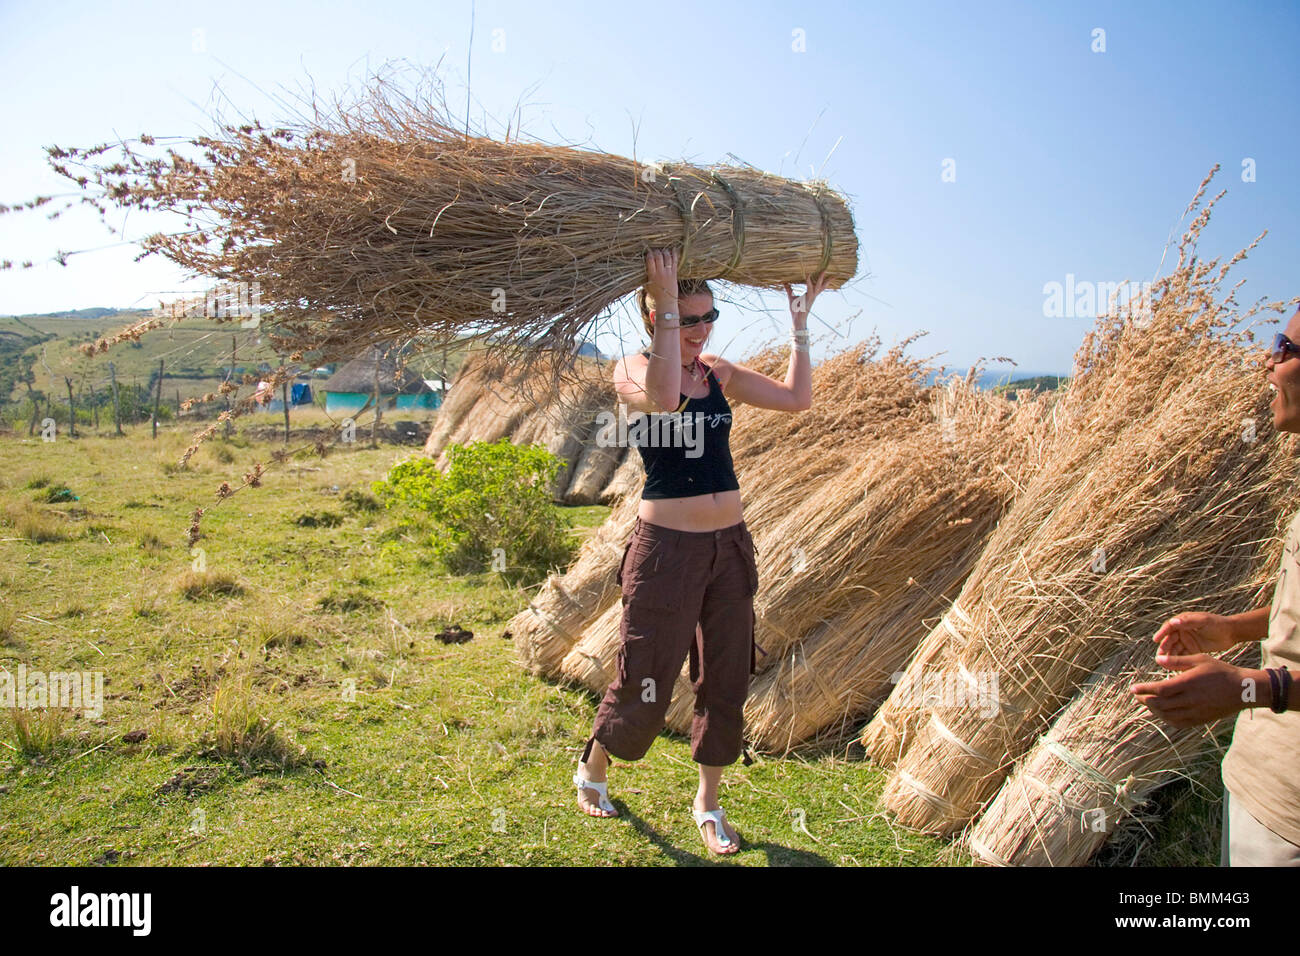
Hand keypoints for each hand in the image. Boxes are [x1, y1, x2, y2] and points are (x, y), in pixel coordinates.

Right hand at [645, 248, 679, 305]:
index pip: (650, 260)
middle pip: (658, 257)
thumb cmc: (655, 293)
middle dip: (657, 251)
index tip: (649, 252)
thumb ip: (645, 275)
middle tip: (655, 251)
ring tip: (663, 251)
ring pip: (667, 257)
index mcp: (652, 275)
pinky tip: (674, 249)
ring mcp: (668, 273)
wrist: (666, 300)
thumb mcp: (646, 284)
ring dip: (665, 252)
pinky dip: (674, 254)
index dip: (649, 254)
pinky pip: (675, 261)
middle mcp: (660, 272)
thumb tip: (642, 266)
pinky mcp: (674, 273)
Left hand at [784, 272, 830, 326]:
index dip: (820, 279)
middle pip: (822, 285)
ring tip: (823, 271)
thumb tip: (785, 283)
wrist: (797, 319)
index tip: (822, 272)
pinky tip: (808, 275)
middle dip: (825, 278)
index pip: (817, 286)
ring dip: (821, 278)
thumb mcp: (791, 297)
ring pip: (819, 285)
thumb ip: (789, 289)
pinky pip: (810, 288)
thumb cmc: (795, 310)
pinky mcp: (809, 298)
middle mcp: (813, 295)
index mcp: (810, 294)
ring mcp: (812, 297)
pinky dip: (809, 282)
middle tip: (827, 269)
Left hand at [1130, 654, 1248, 727]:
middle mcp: (1191, 699)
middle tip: (1137, 695)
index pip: (1159, 689)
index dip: (1144, 690)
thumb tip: (1157, 659)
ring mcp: (1196, 711)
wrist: (1243, 689)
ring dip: (1153, 710)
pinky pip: (1178, 723)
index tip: (1133, 688)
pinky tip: (1161, 713)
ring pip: (1167, 715)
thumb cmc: (1221, 671)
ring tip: (1146, 702)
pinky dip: (1166, 718)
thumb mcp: (1200, 660)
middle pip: (1160, 704)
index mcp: (1189, 683)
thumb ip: (1177, 661)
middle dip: (1145, 700)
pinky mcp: (1201, 719)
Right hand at [1151, 612, 1235, 663]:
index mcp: (1183, 621)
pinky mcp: (1192, 650)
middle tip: (1161, 655)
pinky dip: (1178, 661)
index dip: (1162, 633)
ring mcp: (1187, 641)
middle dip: (1165, 647)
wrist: (1232, 633)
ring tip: (1164, 663)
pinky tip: (1175, 667)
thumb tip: (1173, 622)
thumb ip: (1188, 622)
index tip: (1156, 640)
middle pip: (1170, 640)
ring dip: (1170, 656)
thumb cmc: (1218, 623)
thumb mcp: (1203, 621)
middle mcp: (1182, 631)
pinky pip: (1183, 656)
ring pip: (1175, 649)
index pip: (1169, 627)